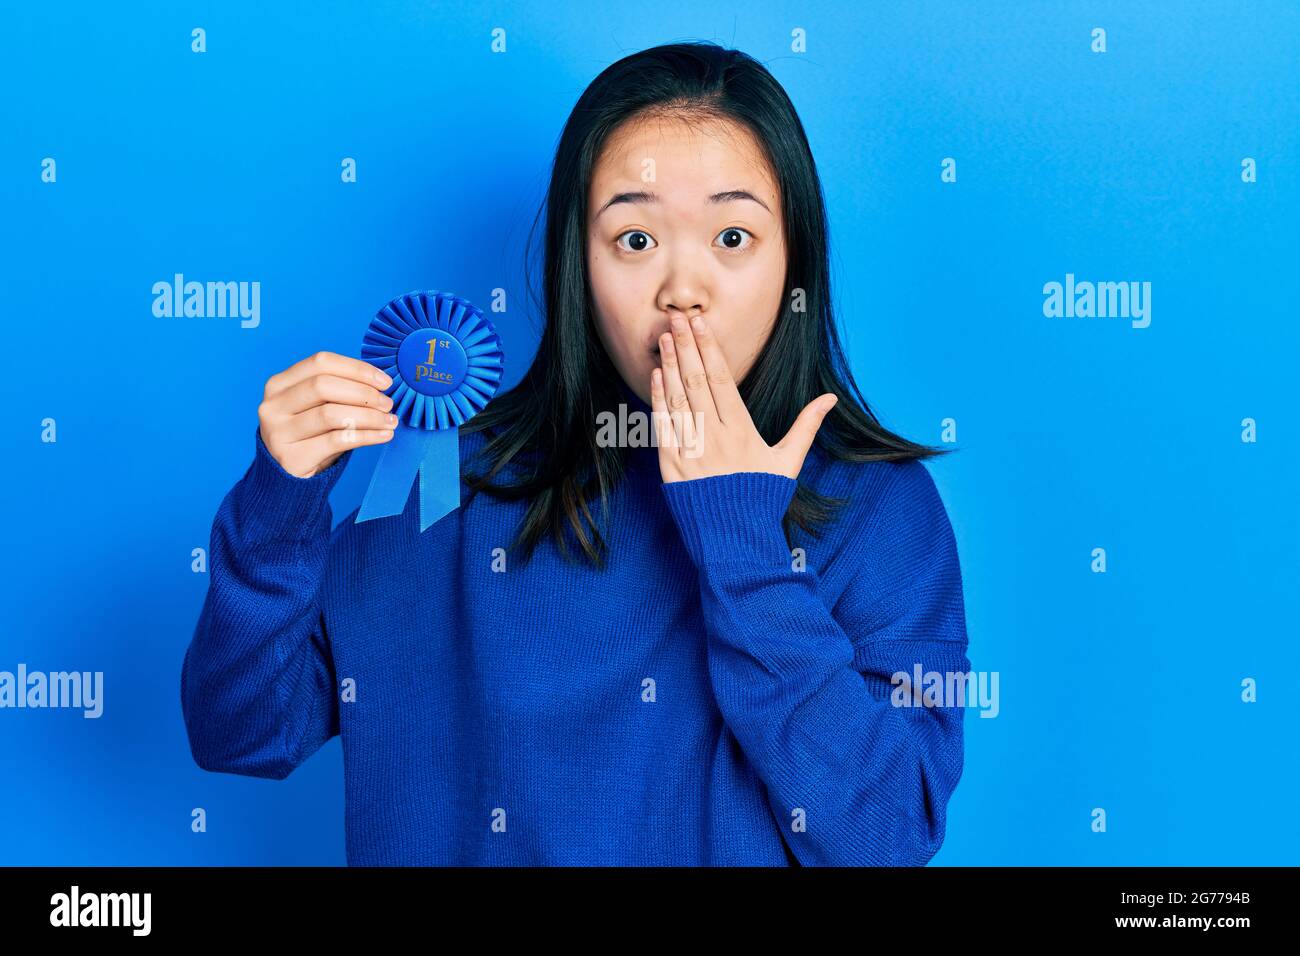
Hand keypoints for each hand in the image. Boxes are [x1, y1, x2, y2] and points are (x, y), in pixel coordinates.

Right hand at [258, 351, 397, 477]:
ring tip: (389, 421)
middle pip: (323, 386)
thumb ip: (340, 391)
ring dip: (368, 416)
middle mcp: (273, 405)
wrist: (287, 477)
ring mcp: (278, 432)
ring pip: (331, 414)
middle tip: (387, 404)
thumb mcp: (317, 407)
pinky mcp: (292, 458)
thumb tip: (381, 385)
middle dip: (363, 393)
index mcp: (280, 383)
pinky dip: (366, 436)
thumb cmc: (310, 435)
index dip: (357, 369)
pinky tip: (383, 435)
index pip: (321, 362)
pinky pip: (337, 441)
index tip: (384, 382)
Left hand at [649, 314, 836, 482]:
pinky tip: (656, 375)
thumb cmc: (762, 500)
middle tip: (677, 317)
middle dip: (686, 346)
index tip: (701, 323)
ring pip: (677, 398)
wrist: (735, 541)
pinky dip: (658, 399)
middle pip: (696, 381)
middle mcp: (715, 436)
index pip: (722, 379)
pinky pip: (663, 426)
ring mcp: (691, 450)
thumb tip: (830, 398)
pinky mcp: (671, 466)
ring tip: (665, 337)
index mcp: (742, 431)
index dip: (709, 348)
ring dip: (669, 365)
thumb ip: (806, 426)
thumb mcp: (789, 462)